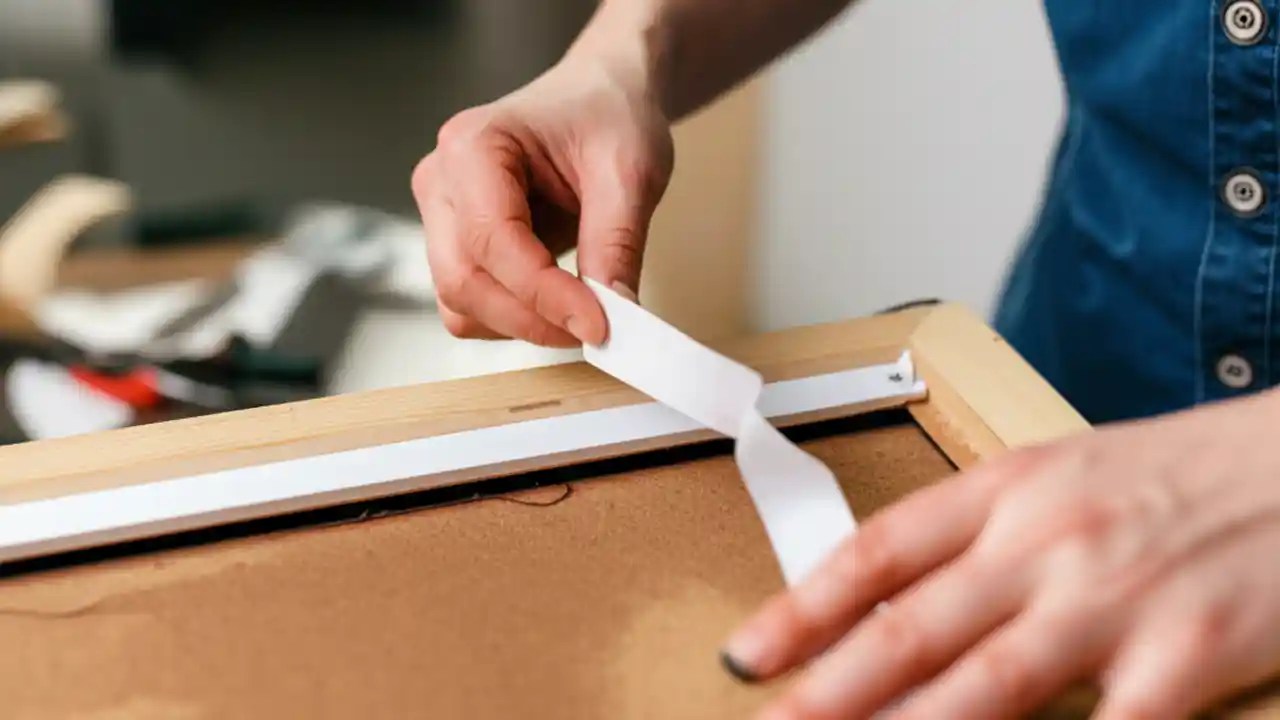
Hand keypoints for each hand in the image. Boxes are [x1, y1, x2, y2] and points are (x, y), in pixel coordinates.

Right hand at [411, 54, 673, 346]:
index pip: (493, 241)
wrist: (601, 97)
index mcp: (473, 145)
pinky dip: (514, 318)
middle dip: (531, 318)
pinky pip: (471, 305)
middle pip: (463, 280)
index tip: (599, 326)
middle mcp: (441, 181)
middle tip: (597, 329)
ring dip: (521, 324)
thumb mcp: (631, 172)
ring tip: (583, 311)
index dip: (544, 295)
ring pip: (460, 303)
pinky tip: (559, 300)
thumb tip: (613, 317)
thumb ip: (617, 244)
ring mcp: (441, 215)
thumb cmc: (609, 115)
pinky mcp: (455, 244)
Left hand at [723, 390, 1279, 718]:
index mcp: (1008, 489)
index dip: (804, 608)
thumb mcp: (1064, 475)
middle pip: (911, 628)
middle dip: (826, 690)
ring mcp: (1113, 601)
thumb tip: (894, 592)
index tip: (749, 651)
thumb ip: (982, 532)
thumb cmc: (1183, 469)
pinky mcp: (1188, 655)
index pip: (880, 553)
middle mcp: (1046, 541)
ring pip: (983, 685)